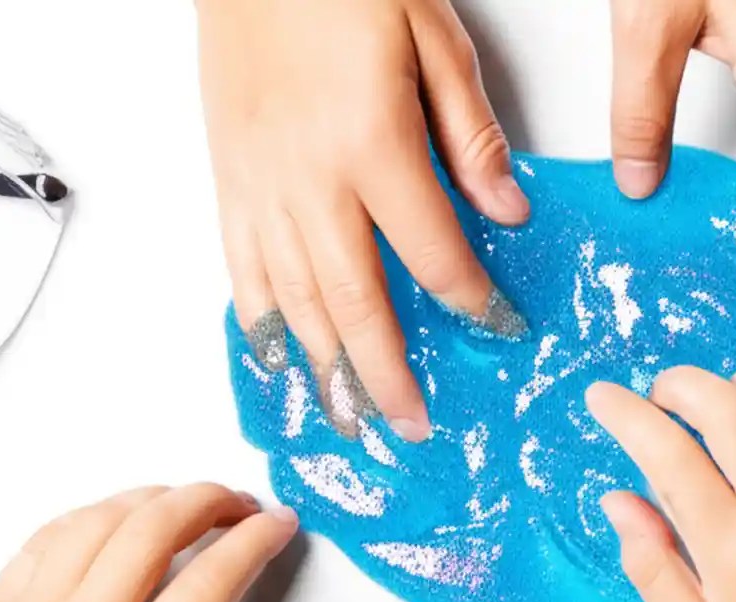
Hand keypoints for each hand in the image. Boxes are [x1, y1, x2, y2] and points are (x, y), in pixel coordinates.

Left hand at [0, 484, 297, 601]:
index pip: (213, 580)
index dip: (256, 541)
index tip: (278, 525)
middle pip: (158, 528)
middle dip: (211, 500)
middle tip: (240, 505)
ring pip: (100, 519)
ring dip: (152, 497)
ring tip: (183, 503)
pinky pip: (45, 537)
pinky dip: (89, 514)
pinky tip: (113, 519)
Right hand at [196, 0, 529, 441]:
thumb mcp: (432, 37)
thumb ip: (470, 133)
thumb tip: (508, 210)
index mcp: (373, 147)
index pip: (435, 254)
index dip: (473, 301)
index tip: (502, 331)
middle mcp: (310, 182)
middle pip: (357, 304)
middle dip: (388, 376)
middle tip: (413, 428)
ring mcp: (260, 187)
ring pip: (295, 301)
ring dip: (325, 370)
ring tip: (349, 422)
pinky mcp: (228, 180)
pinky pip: (243, 270)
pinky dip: (262, 324)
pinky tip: (277, 360)